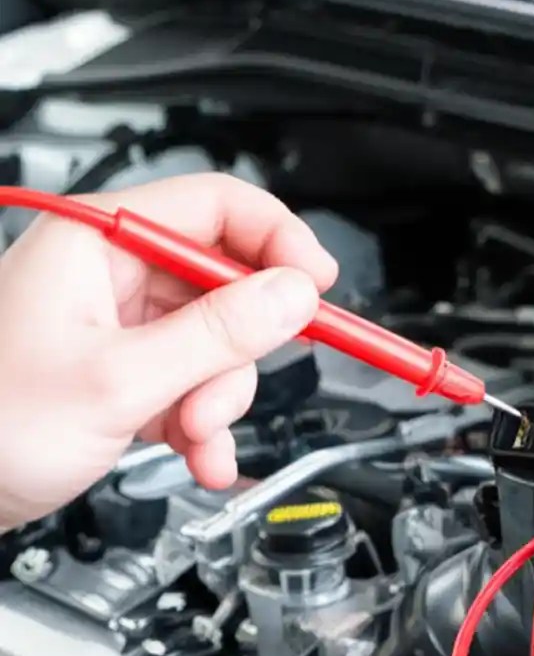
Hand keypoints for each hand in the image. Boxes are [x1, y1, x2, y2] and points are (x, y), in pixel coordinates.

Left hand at [0, 174, 337, 529]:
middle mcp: (108, 270)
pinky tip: (197, 451)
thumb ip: (219, 334)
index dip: (277, 241)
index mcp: (96, 241)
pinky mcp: (122, 364)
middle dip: (240, 349)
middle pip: (225, 281)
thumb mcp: (121, 380)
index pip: (216, 205)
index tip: (316, 285)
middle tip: (232, 388)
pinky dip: (203, 417)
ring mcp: (116, 319)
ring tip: (195, 436)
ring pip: (216, 338)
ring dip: (220, 396)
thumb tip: (294, 295)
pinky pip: (192, 377)